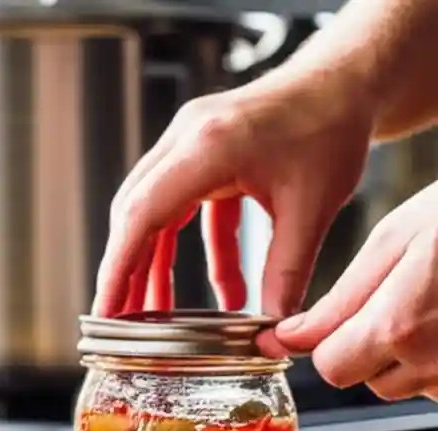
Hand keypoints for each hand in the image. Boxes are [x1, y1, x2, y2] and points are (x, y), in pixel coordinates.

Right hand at [93, 72, 373, 318]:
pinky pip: (183, 206)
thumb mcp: (314, 207)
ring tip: (158, 312)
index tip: (107, 309)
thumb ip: (289, 270)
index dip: (119, 266)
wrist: (344, 83)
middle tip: (122, 320)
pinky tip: (222, 288)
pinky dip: (194, 247)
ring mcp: (188, 142)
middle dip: (127, 270)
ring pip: (153, 211)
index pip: (142, 213)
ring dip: (156, 262)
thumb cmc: (331, 127)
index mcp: (207, 146)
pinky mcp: (200, 153)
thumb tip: (275, 326)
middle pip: (135, 213)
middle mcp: (186, 139)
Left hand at [275, 181, 437, 400]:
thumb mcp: (397, 239)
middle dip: (373, 347)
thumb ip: (340, 300)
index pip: (332, 368)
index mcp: (401, 327)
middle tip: (405, 295)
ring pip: (415, 383)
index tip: (342, 317)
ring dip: (414, 353)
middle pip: (372, 380)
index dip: (330, 342)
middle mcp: (437, 363)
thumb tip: (290, 339)